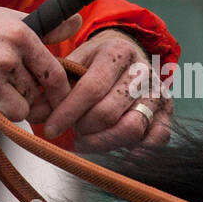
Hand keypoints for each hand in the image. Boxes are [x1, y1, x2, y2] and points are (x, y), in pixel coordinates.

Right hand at [0, 0, 81, 125]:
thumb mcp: (3, 17)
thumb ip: (43, 26)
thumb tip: (76, 21)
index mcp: (18, 35)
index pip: (54, 74)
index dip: (59, 91)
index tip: (58, 99)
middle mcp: (5, 57)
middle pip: (35, 96)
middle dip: (24, 95)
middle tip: (5, 84)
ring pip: (17, 112)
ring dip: (5, 107)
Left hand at [36, 28, 171, 151]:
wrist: (126, 58)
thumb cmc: (93, 64)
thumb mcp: (73, 65)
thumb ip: (53, 87)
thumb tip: (33, 113)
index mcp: (117, 51)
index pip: (90, 88)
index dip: (67, 113)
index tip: (49, 129)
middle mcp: (142, 70)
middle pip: (108, 112)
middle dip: (84, 128)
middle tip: (72, 131)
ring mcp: (158, 91)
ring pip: (131, 128)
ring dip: (103, 142)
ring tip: (86, 140)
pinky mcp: (168, 111)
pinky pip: (157, 138)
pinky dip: (135, 150)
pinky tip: (112, 147)